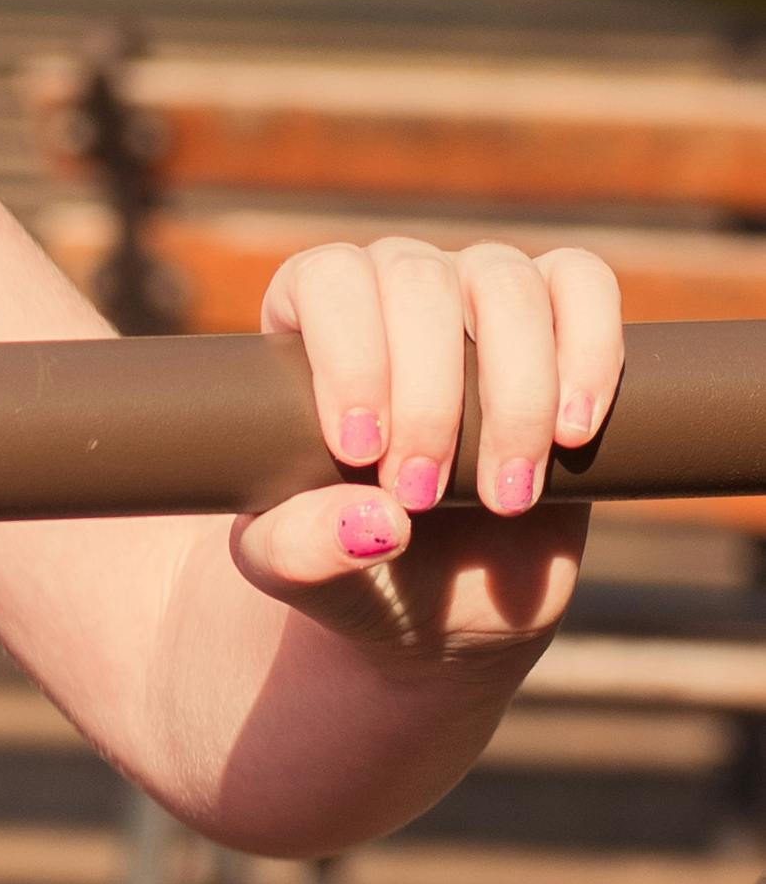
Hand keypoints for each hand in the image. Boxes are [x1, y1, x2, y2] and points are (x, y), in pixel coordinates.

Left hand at [232, 235, 623, 664]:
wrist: (440, 604)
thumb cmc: (348, 563)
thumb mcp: (294, 570)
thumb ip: (299, 550)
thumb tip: (378, 518)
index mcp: (310, 318)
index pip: (327, 279)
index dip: (349, 356)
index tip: (360, 451)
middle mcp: (394, 286)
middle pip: (418, 279)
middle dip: (427, 399)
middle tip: (420, 496)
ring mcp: (480, 293)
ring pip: (506, 282)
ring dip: (514, 393)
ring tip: (505, 494)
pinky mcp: (563, 323)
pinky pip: (585, 283)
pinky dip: (590, 351)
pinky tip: (574, 433)